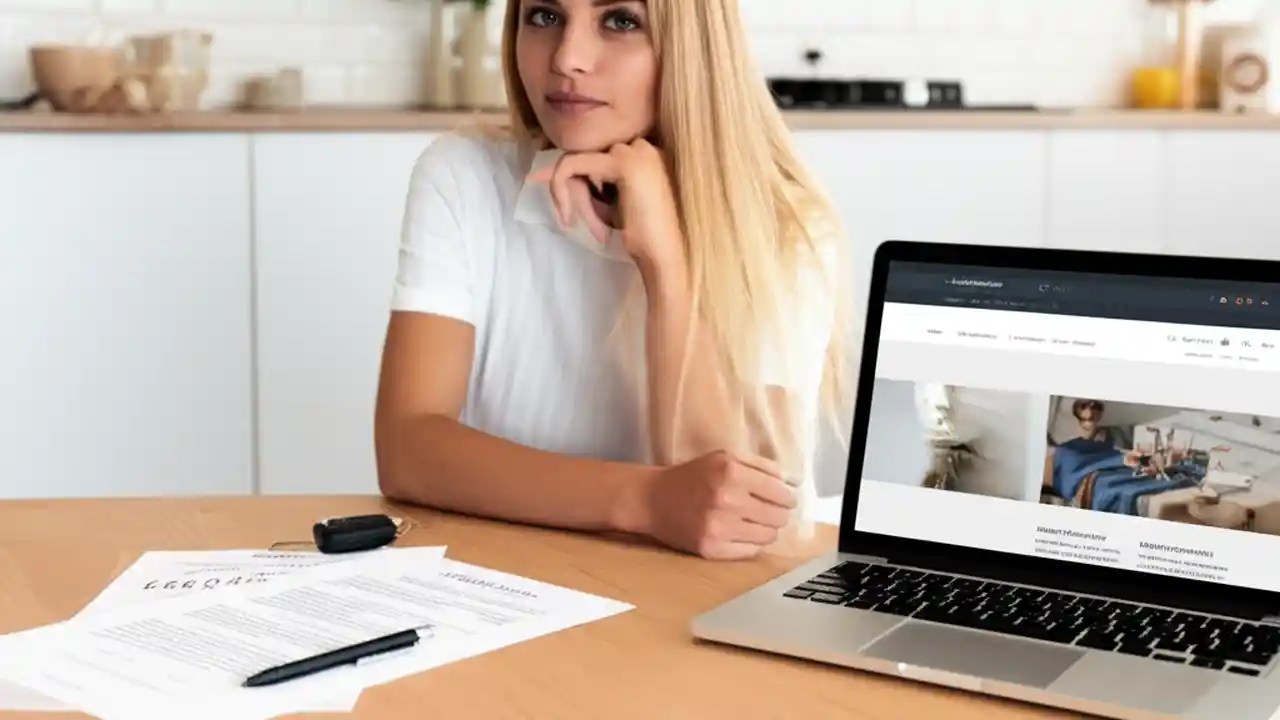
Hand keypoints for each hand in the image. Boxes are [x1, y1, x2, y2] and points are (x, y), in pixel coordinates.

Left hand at [527, 139, 684, 275]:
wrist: (663, 257)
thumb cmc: (641, 237)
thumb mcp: (610, 203)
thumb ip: (589, 185)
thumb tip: (542, 172)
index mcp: (643, 154)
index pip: (595, 156)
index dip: (573, 176)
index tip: (549, 190)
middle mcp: (641, 145)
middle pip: (586, 158)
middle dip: (576, 193)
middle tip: (575, 221)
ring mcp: (635, 151)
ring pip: (577, 162)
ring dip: (576, 199)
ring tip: (595, 229)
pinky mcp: (623, 163)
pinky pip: (571, 166)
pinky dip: (561, 188)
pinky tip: (569, 216)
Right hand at [637, 450, 796, 560]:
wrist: (653, 499)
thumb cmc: (693, 476)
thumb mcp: (725, 457)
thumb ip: (762, 466)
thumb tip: (796, 482)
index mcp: (732, 472)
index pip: (781, 493)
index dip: (786, 497)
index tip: (781, 499)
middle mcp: (727, 499)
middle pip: (779, 517)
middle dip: (777, 514)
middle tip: (766, 511)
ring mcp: (718, 527)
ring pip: (768, 536)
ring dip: (766, 530)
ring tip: (751, 522)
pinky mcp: (710, 549)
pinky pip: (751, 552)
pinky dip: (751, 543)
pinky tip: (740, 533)